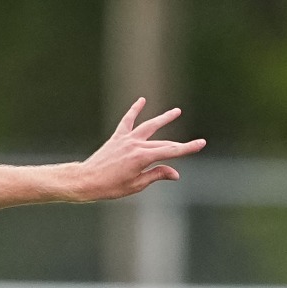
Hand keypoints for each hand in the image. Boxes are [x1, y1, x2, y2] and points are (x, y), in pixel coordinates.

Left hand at [77, 98, 205, 200]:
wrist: (85, 181)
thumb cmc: (110, 187)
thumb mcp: (136, 185)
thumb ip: (156, 175)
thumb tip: (175, 172)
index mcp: (143, 158)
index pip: (171, 152)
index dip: (187, 148)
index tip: (201, 144)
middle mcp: (136, 145)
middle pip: (162, 144)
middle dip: (177, 147)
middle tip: (193, 146)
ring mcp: (126, 139)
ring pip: (149, 126)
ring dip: (163, 119)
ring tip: (176, 111)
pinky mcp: (117, 138)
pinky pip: (127, 121)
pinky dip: (134, 110)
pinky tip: (141, 100)